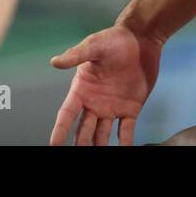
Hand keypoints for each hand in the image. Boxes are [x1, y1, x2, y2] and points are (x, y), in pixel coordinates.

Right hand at [49, 25, 162, 145]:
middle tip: (78, 154)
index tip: (53, 144)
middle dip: (80, 144)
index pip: (67, 114)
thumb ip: (76, 55)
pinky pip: (126, 130)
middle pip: (83, 130)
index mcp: (81, 90)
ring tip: (100, 157)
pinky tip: (124, 151)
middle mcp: (94, 103)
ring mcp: (112, 108)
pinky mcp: (131, 109)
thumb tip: (55, 61)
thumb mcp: (94, 45)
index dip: (60, 129)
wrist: (141, 39)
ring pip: (102, 135)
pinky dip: (124, 143)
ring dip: (99, 147)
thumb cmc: (115, 40)